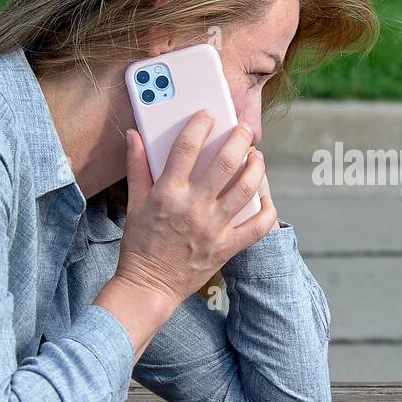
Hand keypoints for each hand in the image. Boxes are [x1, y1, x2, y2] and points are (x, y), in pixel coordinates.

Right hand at [113, 110, 277, 306]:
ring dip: (256, 167)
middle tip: (244, 130)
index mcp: (168, 192)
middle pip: (226, 162)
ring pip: (246, 188)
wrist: (148, 287)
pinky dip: (267, 211)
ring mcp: (213, 228)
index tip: (209, 115)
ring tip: (256, 157)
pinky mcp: (227, 247)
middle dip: (239, 139)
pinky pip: (257, 227)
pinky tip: (266, 198)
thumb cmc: (139, 244)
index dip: (200, 124)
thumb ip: (137, 166)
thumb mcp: (134, 203)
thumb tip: (134, 134)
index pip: (187, 146)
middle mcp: (193, 207)